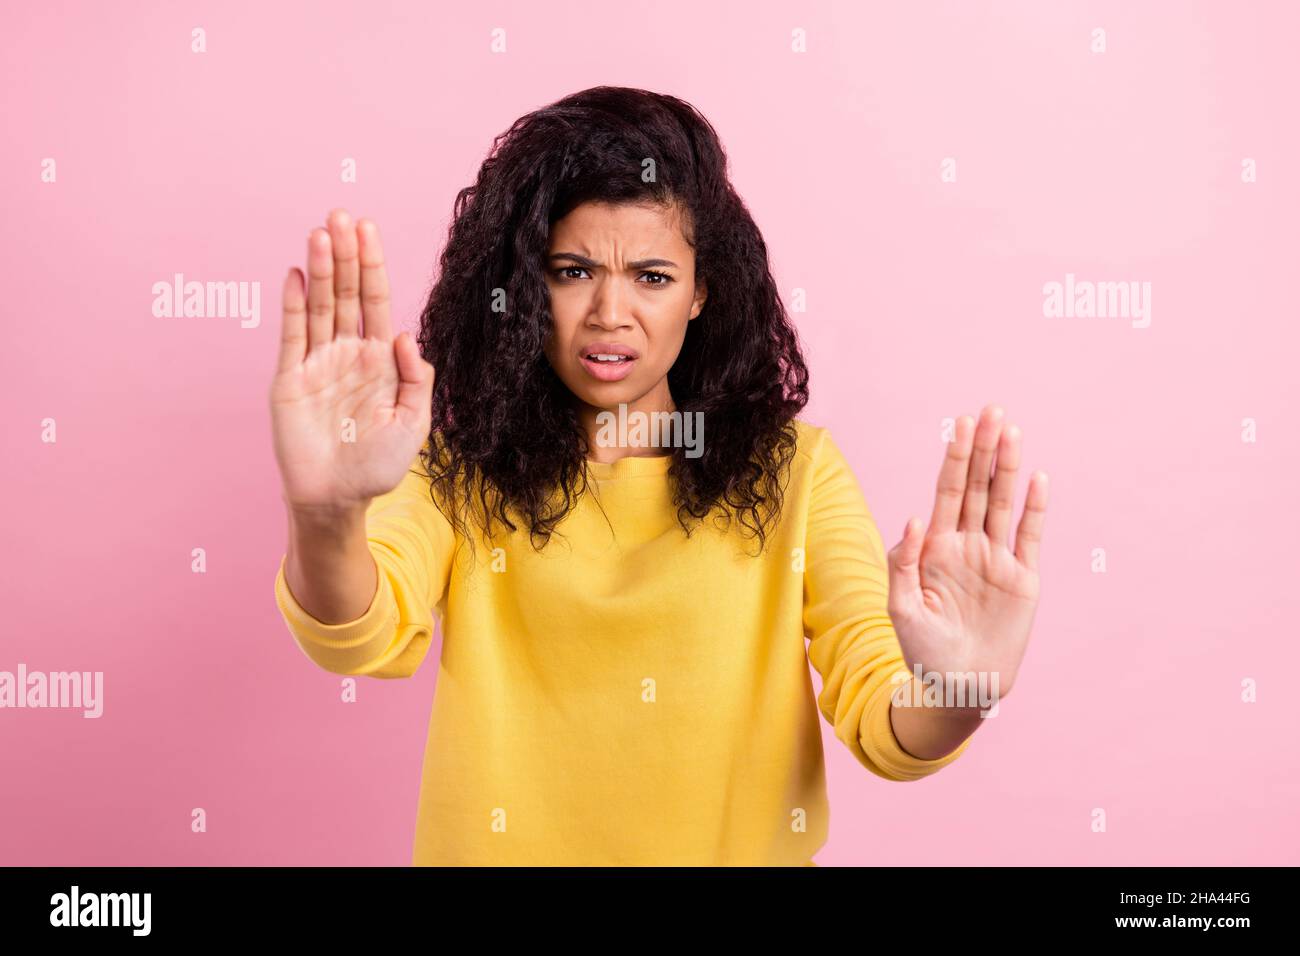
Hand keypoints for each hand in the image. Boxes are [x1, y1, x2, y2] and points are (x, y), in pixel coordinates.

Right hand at [269, 209, 435, 511]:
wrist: (338, 499)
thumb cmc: (378, 465)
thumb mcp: (413, 423)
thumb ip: (416, 380)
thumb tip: (404, 334)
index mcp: (379, 360)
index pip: (375, 301)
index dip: (371, 266)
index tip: (368, 229)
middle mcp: (347, 353)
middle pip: (345, 293)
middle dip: (345, 254)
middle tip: (341, 214)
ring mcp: (317, 363)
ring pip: (319, 306)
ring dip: (319, 269)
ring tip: (320, 234)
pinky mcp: (289, 380)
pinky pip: (292, 336)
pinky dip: (293, 305)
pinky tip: (295, 275)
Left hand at [886, 405, 1047, 704]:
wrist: (957, 686)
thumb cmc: (922, 649)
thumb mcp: (900, 607)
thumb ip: (902, 562)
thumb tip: (914, 518)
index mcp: (936, 547)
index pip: (947, 492)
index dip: (955, 458)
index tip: (961, 424)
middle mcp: (968, 545)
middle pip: (979, 487)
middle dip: (984, 449)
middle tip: (991, 410)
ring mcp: (996, 559)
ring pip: (1004, 503)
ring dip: (1009, 468)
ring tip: (1012, 431)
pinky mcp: (1022, 580)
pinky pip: (1030, 537)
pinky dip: (1036, 508)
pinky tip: (1038, 477)